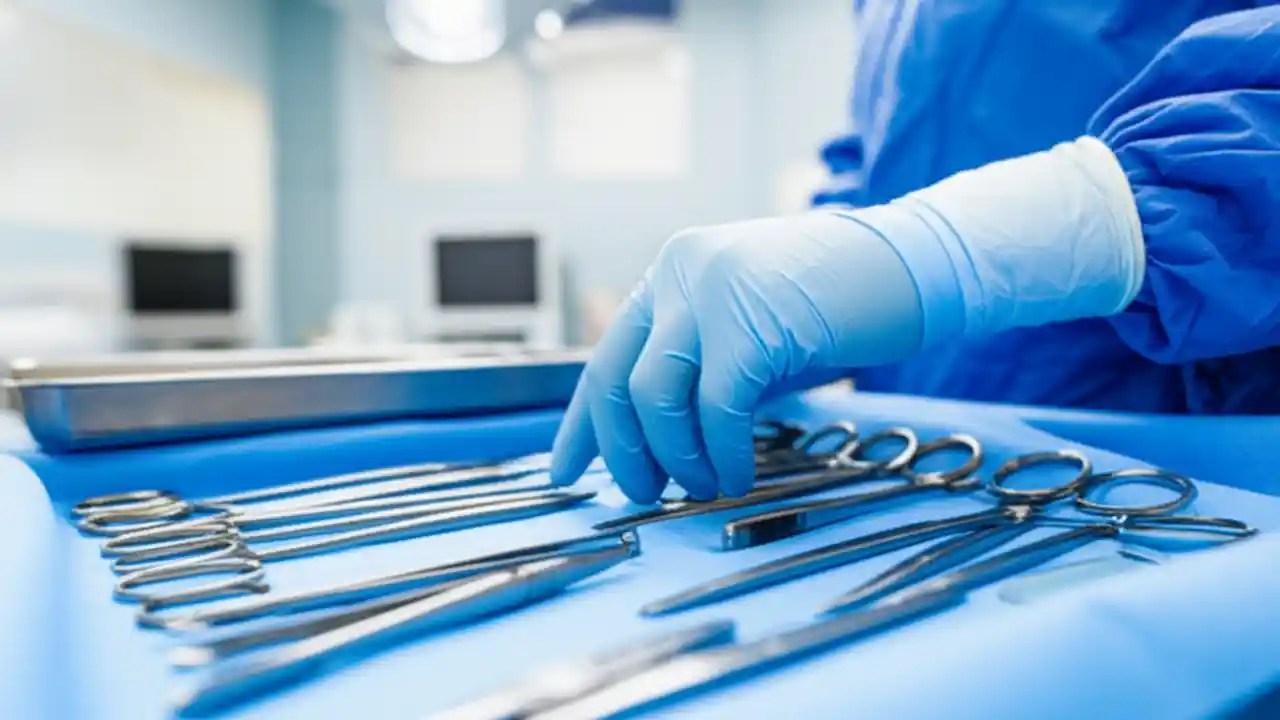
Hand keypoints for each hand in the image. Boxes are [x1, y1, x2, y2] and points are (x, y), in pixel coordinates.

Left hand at [550, 212, 924, 502]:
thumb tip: (656, 441)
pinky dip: (721, 453)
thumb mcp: (749, 333)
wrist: (914, 266)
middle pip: (618, 380)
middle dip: (625, 453)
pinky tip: (738, 474)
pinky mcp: (753, 319)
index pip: (606, 359)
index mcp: (673, 275)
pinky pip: (716, 407)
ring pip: (655, 396)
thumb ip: (700, 370)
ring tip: (704, 484)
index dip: (582, 426)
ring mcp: (714, 290)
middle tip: (646, 494)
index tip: (565, 473)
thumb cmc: (836, 308)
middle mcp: (680, 272)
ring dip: (675, 457)